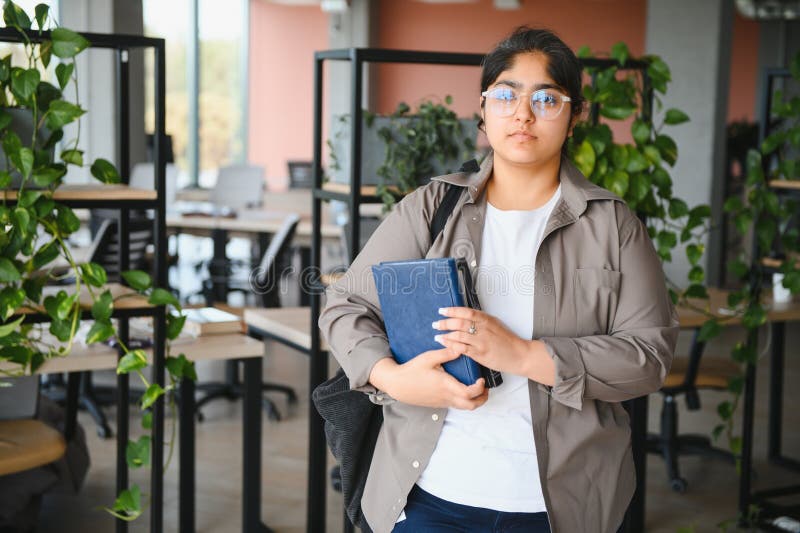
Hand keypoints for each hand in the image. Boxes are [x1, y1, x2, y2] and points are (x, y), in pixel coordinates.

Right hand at [369, 349, 487, 409]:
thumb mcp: (428, 357)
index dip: (480, 387)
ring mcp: (443, 402)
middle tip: (485, 387)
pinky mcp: (439, 404)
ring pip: (465, 408)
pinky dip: (464, 400)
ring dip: (475, 400)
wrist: (397, 384)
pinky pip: (456, 405)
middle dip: (482, 398)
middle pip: (471, 406)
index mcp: (446, 385)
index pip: (469, 393)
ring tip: (476, 387)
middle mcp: (446, 396)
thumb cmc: (412, 370)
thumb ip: (446, 353)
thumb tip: (461, 347)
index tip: (481, 378)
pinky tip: (462, 388)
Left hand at [433, 306, 533, 376]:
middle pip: (459, 323)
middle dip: (444, 323)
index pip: (466, 311)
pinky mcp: (480, 354)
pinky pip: (461, 348)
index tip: (442, 310)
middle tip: (436, 324)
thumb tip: (464, 316)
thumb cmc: (507, 340)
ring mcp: (481, 342)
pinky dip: (451, 346)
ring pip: (458, 335)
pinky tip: (445, 344)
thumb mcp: (495, 324)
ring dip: (445, 335)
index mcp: (487, 319)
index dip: (452, 310)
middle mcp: (483, 329)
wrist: (520, 354)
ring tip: (437, 336)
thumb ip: (481, 320)